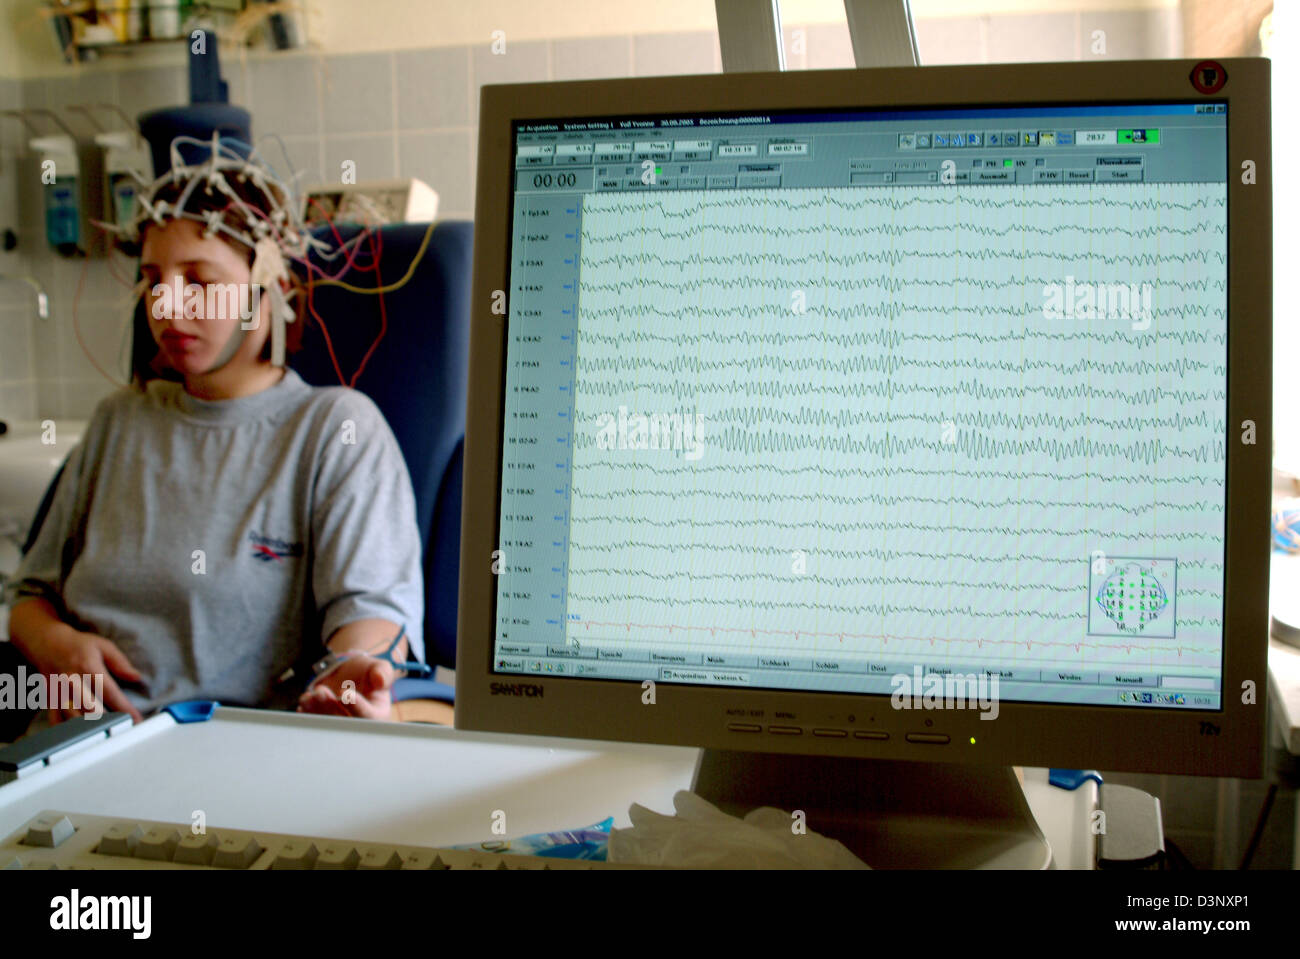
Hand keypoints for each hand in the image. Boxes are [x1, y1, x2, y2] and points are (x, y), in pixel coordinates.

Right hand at [15, 626, 144, 724]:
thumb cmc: (79, 645)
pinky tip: (78, 736)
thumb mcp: (104, 646)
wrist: (48, 643)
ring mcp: (60, 692)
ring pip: (73, 717)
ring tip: (105, 734)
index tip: (135, 719)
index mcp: (89, 669)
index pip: (110, 693)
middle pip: (91, 709)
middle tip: (122, 729)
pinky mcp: (51, 698)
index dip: (124, 708)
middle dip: (108, 721)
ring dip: (89, 728)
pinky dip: (66, 729)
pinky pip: (55, 718)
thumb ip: (120, 663)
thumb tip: (136, 677)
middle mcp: (73, 683)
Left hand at [297, 654, 394, 719]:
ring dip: (316, 710)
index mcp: (377, 716)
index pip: (368, 718)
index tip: (344, 692)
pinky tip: (306, 701)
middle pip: (343, 724)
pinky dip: (307, 714)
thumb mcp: (378, 667)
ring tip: (311, 694)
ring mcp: (338, 727)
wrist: (347, 676)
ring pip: (325, 726)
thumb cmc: (366, 674)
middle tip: (321, 691)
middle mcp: (358, 726)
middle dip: (330, 708)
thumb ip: (383, 672)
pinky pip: (313, 725)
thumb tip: (380, 680)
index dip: (356, 707)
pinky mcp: (322, 725)